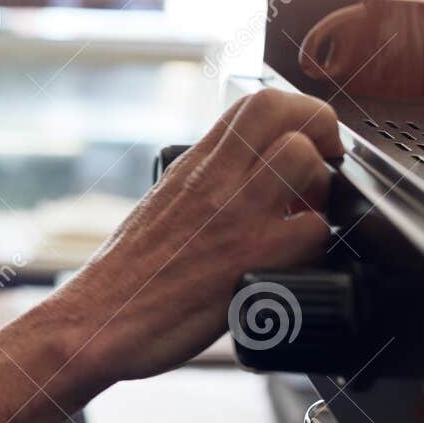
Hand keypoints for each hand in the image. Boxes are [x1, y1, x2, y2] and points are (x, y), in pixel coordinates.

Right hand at [55, 88, 342, 393]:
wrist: (99, 319)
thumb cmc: (127, 277)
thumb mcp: (163, 206)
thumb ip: (207, 184)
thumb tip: (248, 180)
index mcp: (194, 165)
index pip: (259, 103)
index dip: (300, 113)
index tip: (310, 141)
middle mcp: (214, 180)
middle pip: (289, 113)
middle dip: (323, 131)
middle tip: (324, 167)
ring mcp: (235, 215)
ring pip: (306, 161)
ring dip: (321, 190)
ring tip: (306, 218)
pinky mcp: (252, 258)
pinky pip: (313, 232)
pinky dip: (315, 246)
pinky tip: (295, 262)